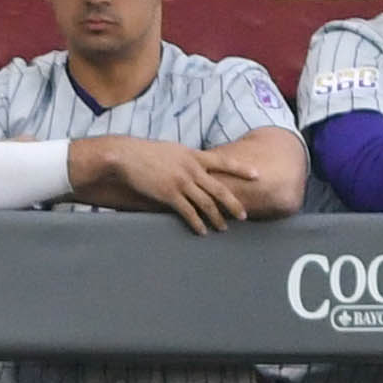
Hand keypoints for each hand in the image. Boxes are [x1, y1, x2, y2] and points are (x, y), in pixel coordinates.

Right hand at [82, 136, 251, 231]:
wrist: (126, 155)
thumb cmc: (144, 153)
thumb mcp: (171, 151)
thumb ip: (184, 159)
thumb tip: (190, 166)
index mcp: (194, 155)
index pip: (224, 161)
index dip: (241, 169)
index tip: (257, 175)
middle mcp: (192, 169)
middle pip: (219, 188)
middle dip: (233, 203)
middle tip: (244, 215)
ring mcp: (181, 182)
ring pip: (206, 203)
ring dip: (216, 218)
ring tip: (223, 228)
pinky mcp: (169, 194)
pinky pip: (188, 212)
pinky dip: (197, 223)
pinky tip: (202, 231)